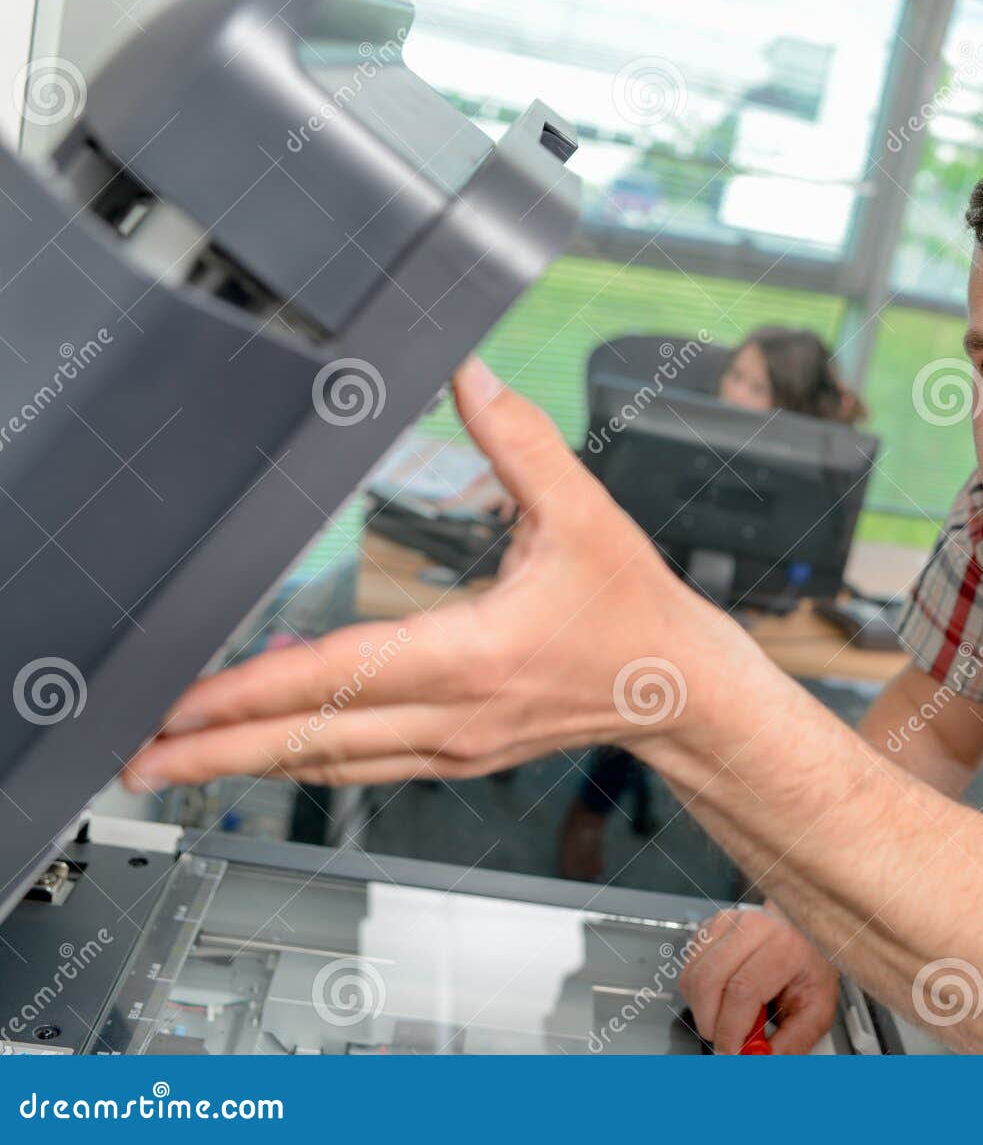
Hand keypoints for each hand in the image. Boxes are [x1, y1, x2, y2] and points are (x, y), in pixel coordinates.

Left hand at [121, 356, 743, 789]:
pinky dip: (300, 762)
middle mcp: (456, 715)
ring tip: (177, 763)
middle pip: (313, 742)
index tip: (186, 698)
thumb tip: (470, 376)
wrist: (679, 691)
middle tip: (139, 754)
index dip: (254, 690)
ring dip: (247, 765)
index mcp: (478, 655)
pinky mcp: (457, 757)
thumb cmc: (636, 615)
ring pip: (329, 766)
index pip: (343, 677)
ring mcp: (453, 747)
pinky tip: (264, 754)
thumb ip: (521, 443)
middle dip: (216, 750)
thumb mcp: (586, 517)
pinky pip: (360, 770)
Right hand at [680, 906, 839, 1053]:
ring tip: (725, 1017)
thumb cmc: (810, 968)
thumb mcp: (817, 1009)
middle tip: (724, 1039)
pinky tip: (720, 994)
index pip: (742, 990)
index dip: (730, 1029)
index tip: (731, 1051)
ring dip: (701, 1009)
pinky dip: (696, 991)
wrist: (805, 934)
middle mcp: (754, 927)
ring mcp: (730, 922)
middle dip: (710, 1022)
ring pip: (693, 975)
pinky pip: (688, 966)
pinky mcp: (712, 926)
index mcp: (784, 946)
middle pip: (709, 981)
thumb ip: (792, 1042)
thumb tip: (761, 1065)